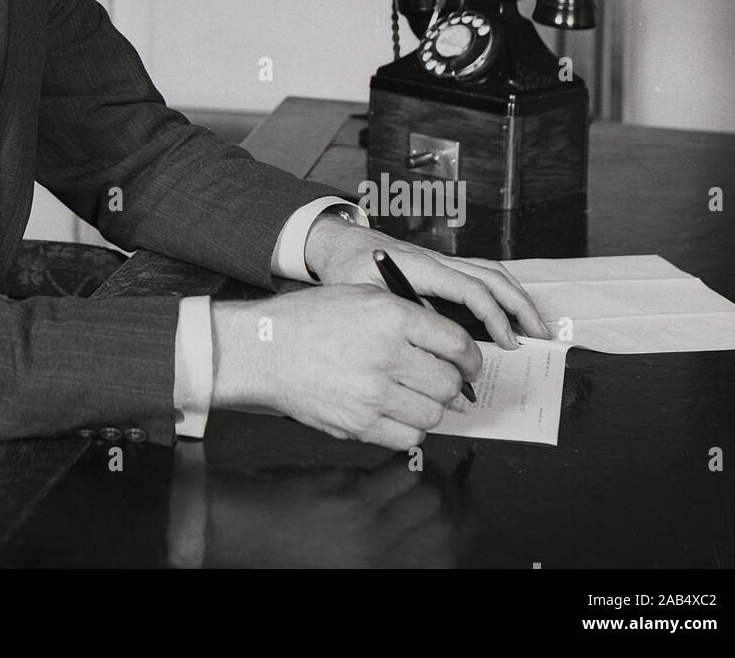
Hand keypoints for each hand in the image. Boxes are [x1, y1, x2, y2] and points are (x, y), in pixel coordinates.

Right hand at [211, 286, 481, 449]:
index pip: (456, 343)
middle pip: (449, 382)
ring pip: (433, 413)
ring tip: (413, 394)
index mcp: (391, 316)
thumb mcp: (361, 297)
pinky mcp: (360, 424)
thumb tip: (449, 348)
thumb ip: (407, 317)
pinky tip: (395, 411)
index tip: (467, 363)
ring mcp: (374, 394)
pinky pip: (409, 437)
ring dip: (430, 406)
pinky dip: (409, 428)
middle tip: (441, 380)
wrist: (265, 349)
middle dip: (451, 383)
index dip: (470, 357)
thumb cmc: (308, 320)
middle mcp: (387, 354)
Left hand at [303, 215, 552, 347]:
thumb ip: (402, 313)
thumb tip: (436, 340)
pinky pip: (479, 276)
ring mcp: (441, 262)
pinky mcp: (439, 268)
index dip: (494, 316)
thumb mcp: (368, 295)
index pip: (470, 288)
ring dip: (517, 298)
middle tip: (540, 336)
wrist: (337, 243)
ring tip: (534, 327)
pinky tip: (509, 315)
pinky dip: (502, 293)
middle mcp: (437, 260)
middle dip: (520, 305)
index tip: (508, 342)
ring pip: (490, 273)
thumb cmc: (347, 267)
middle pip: (491, 276)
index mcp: (421, 265)